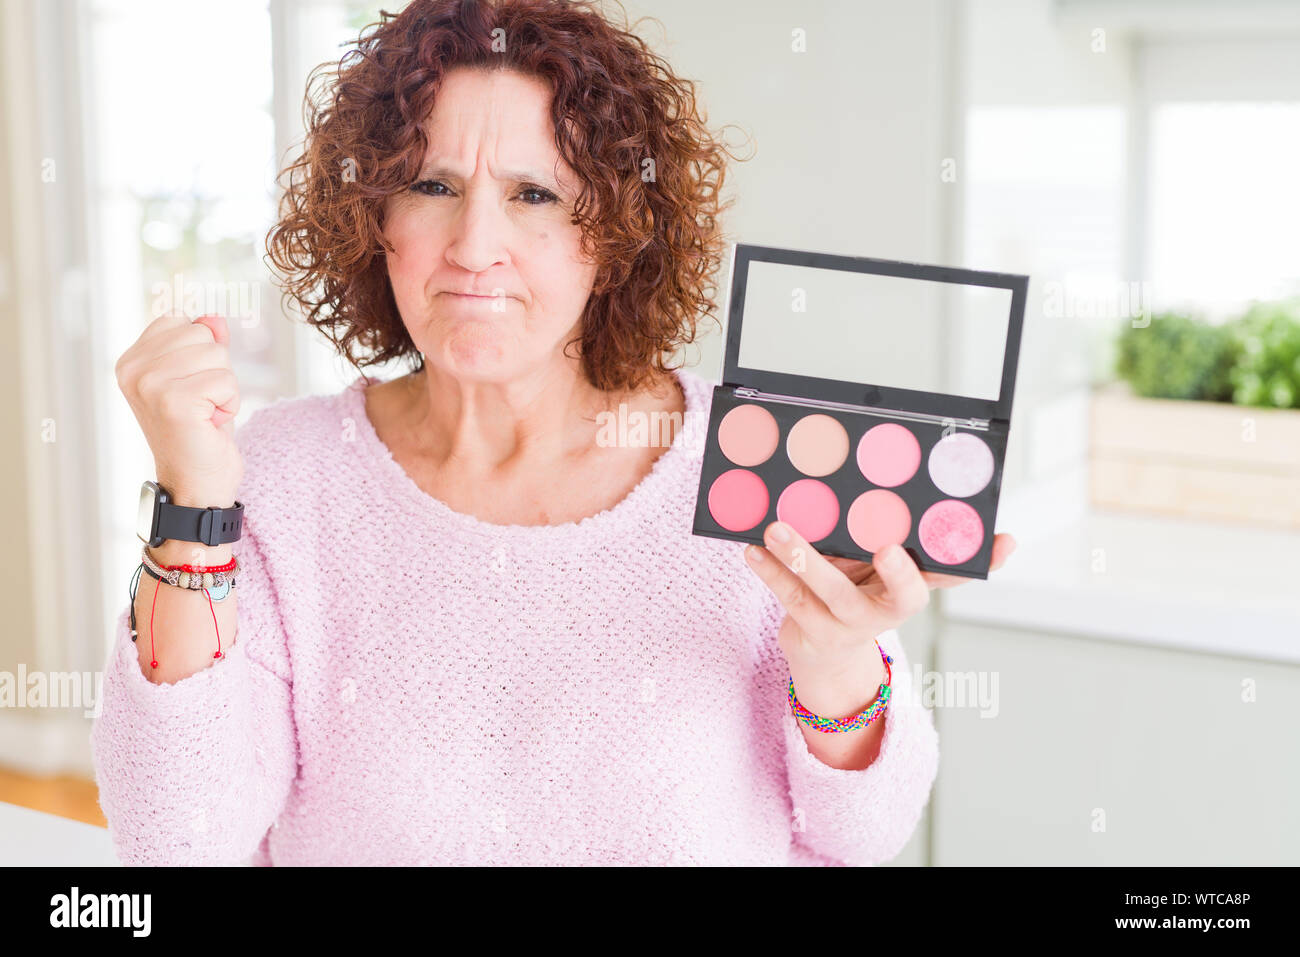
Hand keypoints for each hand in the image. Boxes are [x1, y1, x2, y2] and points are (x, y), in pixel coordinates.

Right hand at [115, 313, 243, 505]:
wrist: (197, 483)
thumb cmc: (200, 431)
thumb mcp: (202, 378)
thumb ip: (204, 344)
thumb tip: (214, 317)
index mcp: (131, 360)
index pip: (181, 321)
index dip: (200, 353)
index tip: (190, 388)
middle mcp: (132, 369)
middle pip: (202, 334)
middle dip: (216, 370)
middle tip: (202, 405)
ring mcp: (149, 384)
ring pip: (217, 355)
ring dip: (224, 388)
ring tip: (205, 414)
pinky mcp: (173, 400)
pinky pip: (226, 380)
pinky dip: (230, 403)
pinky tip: (211, 423)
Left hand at [744, 522, 1016, 668]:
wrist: (824, 653)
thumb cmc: (856, 590)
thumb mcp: (878, 564)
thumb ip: (889, 532)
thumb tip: (890, 479)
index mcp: (912, 586)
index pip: (954, 573)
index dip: (978, 560)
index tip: (1002, 542)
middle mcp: (889, 609)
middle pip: (901, 594)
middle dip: (897, 573)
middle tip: (886, 547)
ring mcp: (851, 625)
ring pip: (830, 594)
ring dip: (802, 559)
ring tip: (777, 529)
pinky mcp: (814, 633)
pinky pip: (790, 599)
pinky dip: (769, 571)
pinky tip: (752, 549)